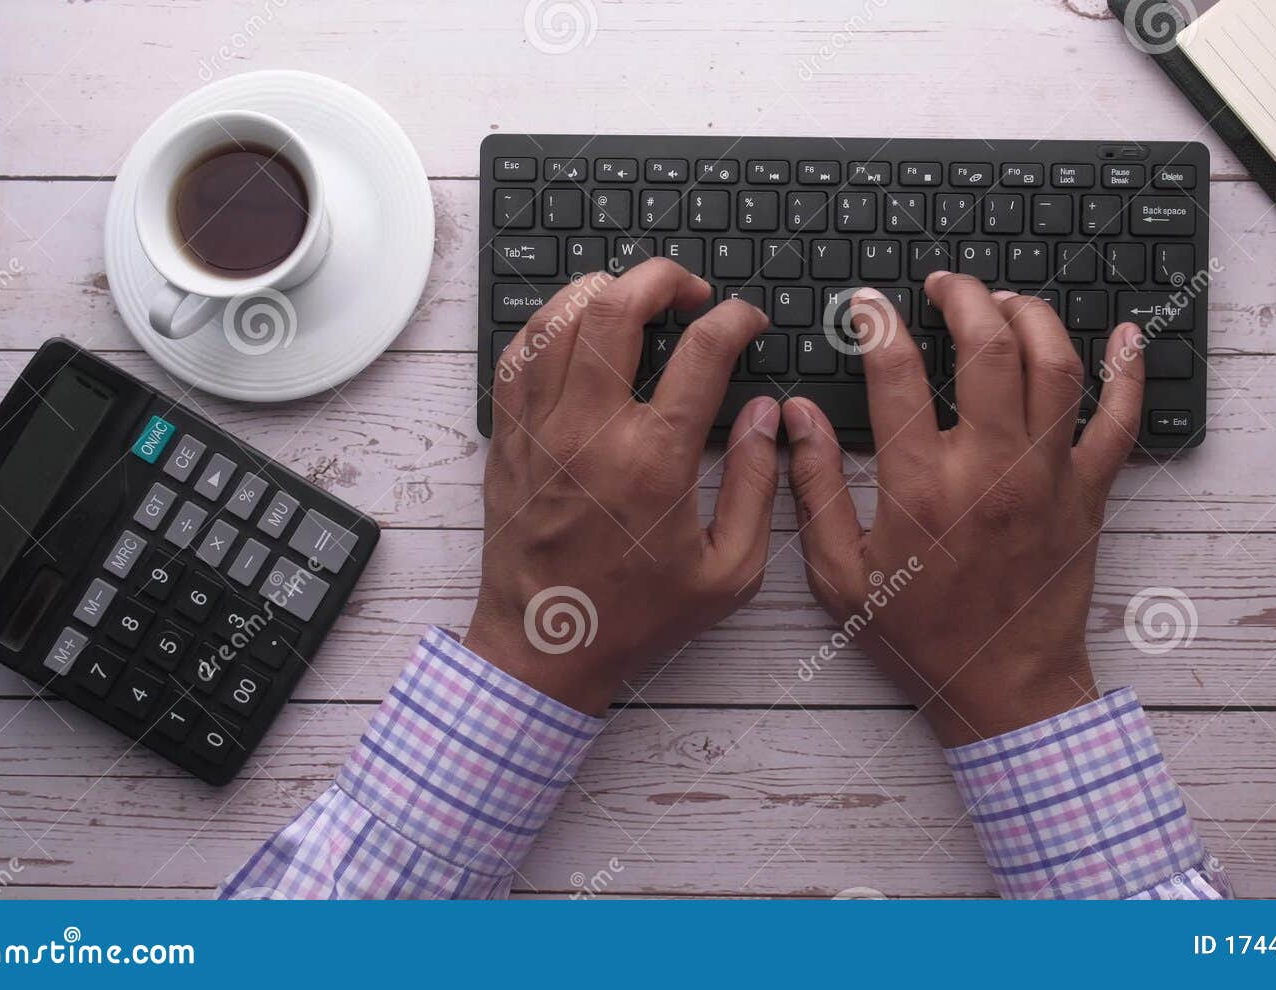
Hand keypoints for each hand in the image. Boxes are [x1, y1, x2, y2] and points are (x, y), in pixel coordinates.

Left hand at [465, 260, 780, 714]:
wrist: (546, 646)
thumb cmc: (637, 615)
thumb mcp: (729, 570)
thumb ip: (757, 485)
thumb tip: (765, 415)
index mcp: (654, 460)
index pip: (703, 352)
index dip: (736, 319)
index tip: (748, 321)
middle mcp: (591, 431)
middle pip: (618, 306)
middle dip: (663, 277)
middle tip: (689, 291)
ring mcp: (541, 429)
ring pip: (560, 317)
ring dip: (604, 290)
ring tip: (635, 300)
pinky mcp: (509, 438)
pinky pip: (518, 354)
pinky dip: (549, 325)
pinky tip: (576, 329)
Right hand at [785, 273, 1145, 744]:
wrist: (1004, 689)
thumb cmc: (920, 638)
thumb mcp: (839, 576)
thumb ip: (814, 490)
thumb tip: (793, 419)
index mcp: (921, 487)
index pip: (896, 373)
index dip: (876, 323)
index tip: (867, 305)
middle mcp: (990, 469)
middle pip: (988, 347)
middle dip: (964, 296)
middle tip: (944, 283)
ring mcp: (1047, 477)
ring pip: (1055, 365)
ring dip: (1031, 316)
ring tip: (1004, 301)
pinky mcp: (1088, 493)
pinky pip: (1119, 419)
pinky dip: (1129, 371)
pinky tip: (1125, 336)